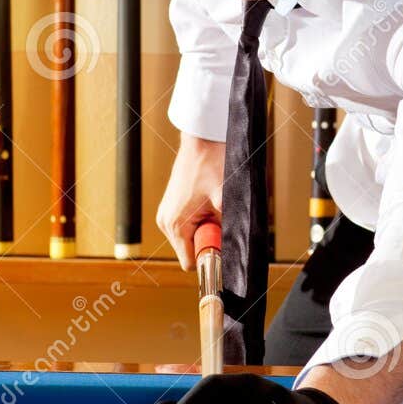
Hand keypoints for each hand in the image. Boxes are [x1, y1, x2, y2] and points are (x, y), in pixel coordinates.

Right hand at [156, 133, 225, 270]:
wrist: (202, 140)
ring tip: (213, 206)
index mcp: (175, 224)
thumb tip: (237, 246)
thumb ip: (228, 225)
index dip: (210, 255)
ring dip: (207, 229)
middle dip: (210, 240)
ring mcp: (167, 215)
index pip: (191, 263)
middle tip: (219, 217)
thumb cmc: (212, 163)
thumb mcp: (225, 197)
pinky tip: (208, 203)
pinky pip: (190, 226)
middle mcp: (165, 222)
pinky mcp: (172, 207)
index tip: (222, 239)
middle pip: (192, 251)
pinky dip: (202, 220)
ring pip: (192, 238)